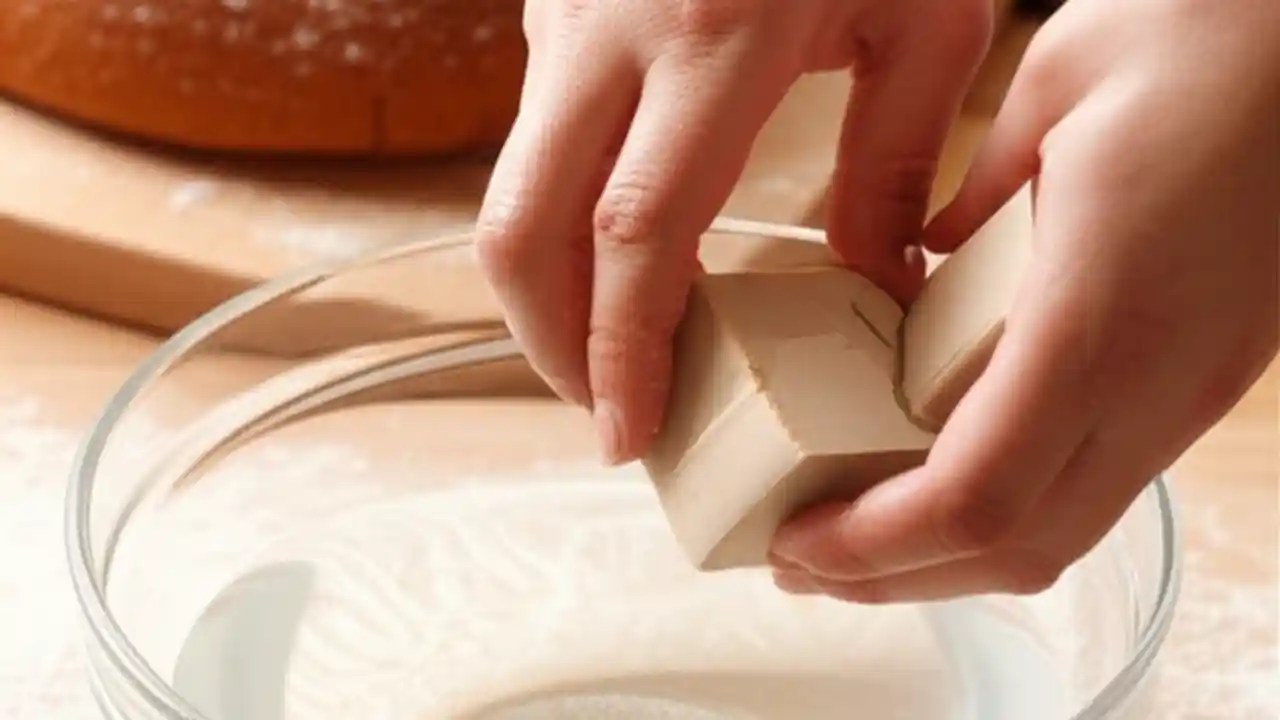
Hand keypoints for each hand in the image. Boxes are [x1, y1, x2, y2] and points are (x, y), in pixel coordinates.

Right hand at [476, 0, 993, 462]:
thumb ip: (889, 163)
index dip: (622, 349)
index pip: (636, 231)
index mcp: (717, 39)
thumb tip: (869, 284)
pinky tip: (616, 264)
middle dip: (547, 346)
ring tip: (609, 358)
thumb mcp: (921, 20)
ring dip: (546, 296)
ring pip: (507, 196)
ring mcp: (562, 25)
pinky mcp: (550, 21)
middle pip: (520, 232)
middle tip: (603, 414)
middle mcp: (610, 37)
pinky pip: (533, 151)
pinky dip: (560, 230)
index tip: (629, 432)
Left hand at [771, 0, 1279, 601]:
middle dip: (894, 577)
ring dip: (947, 558)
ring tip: (856, 536)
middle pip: (1016, 550)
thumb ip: (968, 200)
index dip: (872, 544)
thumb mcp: (1051, 93)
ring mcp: (1192, 391)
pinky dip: (1004, 512)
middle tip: (800, 560)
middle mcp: (1157, 382)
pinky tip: (941, 477)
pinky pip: (1094, 487)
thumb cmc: (1207, 36)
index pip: (975, 495)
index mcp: (1099, 314)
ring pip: (1062, 535)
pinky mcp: (1204, 380)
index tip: (794, 542)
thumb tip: (917, 268)